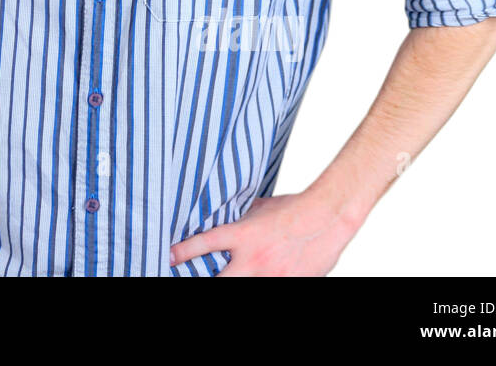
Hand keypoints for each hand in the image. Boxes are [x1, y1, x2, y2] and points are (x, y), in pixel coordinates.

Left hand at [169, 190, 359, 275]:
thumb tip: (223, 216)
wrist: (327, 217)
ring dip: (232, 280)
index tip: (168, 257)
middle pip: (218, 280)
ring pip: (241, 287)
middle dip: (204, 278)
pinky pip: (269, 288)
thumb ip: (238, 217)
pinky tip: (262, 277)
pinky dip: (263, 282)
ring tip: (222, 277)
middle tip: (190, 276)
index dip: (183, 252)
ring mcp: (270, 276)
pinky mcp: (288, 285)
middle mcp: (252, 260)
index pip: (203, 244)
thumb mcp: (257, 208)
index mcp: (242, 235)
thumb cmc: (291, 209)